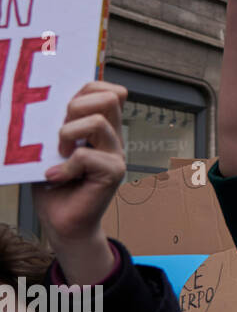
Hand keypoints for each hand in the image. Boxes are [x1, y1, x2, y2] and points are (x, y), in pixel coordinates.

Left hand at [33, 81, 126, 283]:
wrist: (62, 222)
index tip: (65, 108)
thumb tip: (45, 103)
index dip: (87, 89)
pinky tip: (56, 178)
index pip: (107, 90)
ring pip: (98, 122)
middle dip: (76, 107)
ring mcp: (116, 154)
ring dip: (68, 135)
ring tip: (59, 155)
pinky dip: (64, 168)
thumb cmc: (55, 185)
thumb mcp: (51, 148)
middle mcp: (113, 137)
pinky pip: (85, 156)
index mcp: (101, 127)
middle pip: (109, 98)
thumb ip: (58, 125)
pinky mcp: (113, 173)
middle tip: (60, 133)